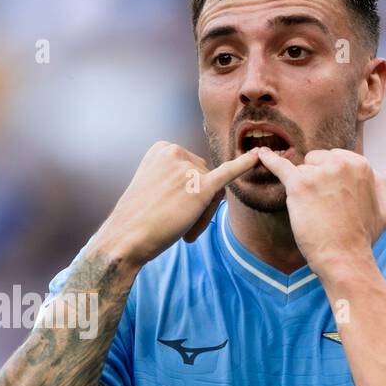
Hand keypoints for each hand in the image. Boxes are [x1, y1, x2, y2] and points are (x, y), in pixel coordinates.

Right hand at [93, 142, 262, 266]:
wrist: (125, 238)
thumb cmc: (137, 218)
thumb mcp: (151, 186)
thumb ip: (174, 178)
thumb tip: (198, 186)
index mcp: (162, 148)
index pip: (191, 167)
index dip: (186, 192)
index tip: (169, 209)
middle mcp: (176, 151)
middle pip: (204, 176)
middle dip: (197, 204)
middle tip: (176, 226)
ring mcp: (189, 168)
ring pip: (213, 190)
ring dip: (201, 215)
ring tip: (182, 230)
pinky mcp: (201, 187)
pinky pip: (228, 174)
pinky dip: (245, 165)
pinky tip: (259, 157)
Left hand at [256, 147, 385, 275]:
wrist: (345, 257)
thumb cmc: (362, 238)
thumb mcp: (382, 209)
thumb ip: (377, 186)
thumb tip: (372, 174)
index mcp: (361, 165)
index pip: (336, 159)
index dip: (331, 179)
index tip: (332, 197)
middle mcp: (341, 163)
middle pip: (316, 161)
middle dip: (316, 180)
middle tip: (323, 206)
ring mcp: (319, 173)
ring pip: (301, 172)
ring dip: (303, 190)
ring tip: (313, 212)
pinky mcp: (299, 185)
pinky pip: (280, 166)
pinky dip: (270, 160)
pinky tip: (262, 155)